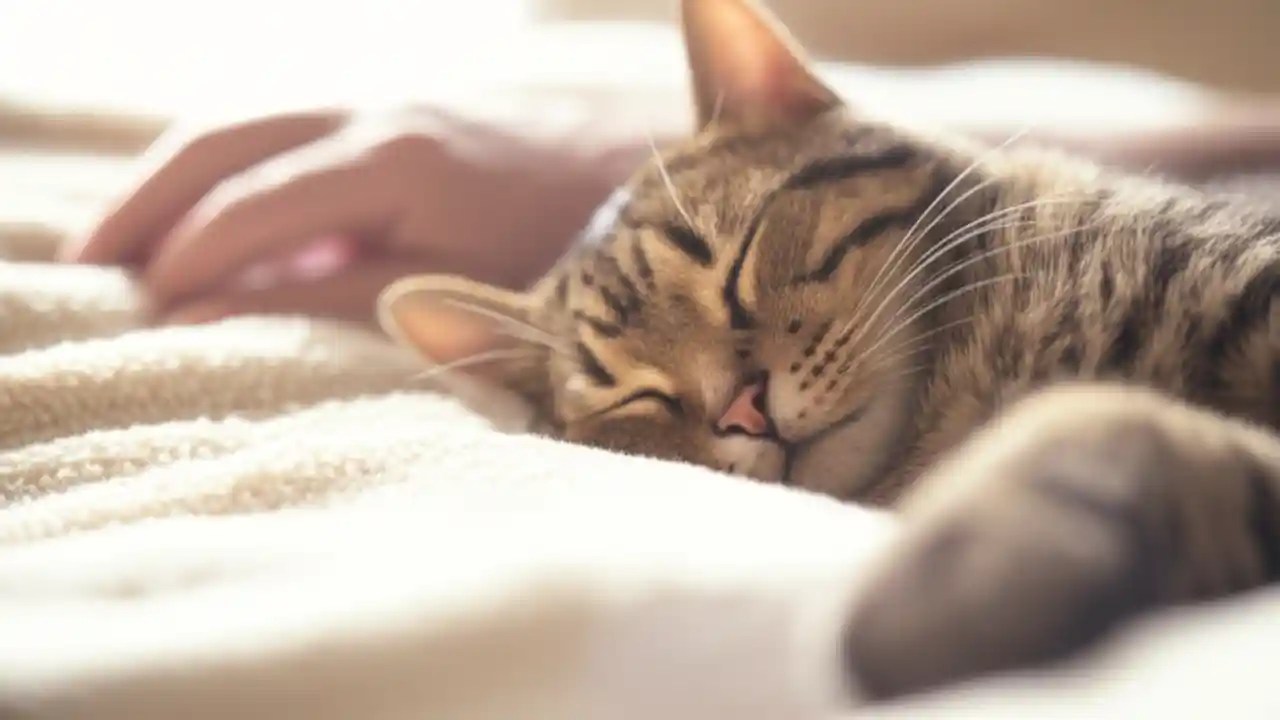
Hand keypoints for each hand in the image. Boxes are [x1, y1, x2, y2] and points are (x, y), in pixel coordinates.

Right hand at [66, 104, 637, 323]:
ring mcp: (394, 109)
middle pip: (224, 139)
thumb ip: (335, 300)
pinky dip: (241, 174)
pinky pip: (297, 136)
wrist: (666, 177)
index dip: (181, 259)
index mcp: (388, 160)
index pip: (246, 207)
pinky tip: (229, 219)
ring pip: (253, 127)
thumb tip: (210, 310)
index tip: (136, 315)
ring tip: (126, 239)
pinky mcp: (413, 123)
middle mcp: (377, 116)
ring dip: (180, 177)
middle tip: (82, 263)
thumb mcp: (457, 292)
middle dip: (145, 198)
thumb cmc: (575, 247)